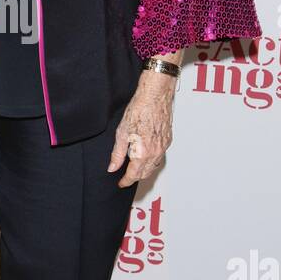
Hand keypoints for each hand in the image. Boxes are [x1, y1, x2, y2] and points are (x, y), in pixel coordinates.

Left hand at [107, 71, 176, 187]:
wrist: (155, 96)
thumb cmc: (139, 110)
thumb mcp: (121, 133)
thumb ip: (117, 154)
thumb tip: (112, 167)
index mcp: (142, 153)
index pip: (134, 175)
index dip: (126, 181)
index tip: (121, 183)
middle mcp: (155, 153)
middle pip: (145, 173)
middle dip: (135, 177)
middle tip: (125, 177)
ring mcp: (163, 147)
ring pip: (154, 166)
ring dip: (144, 170)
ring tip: (134, 168)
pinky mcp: (168, 140)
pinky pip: (160, 157)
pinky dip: (152, 161)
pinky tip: (145, 156)